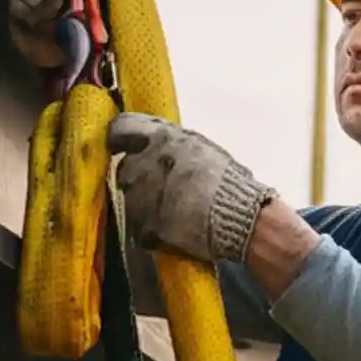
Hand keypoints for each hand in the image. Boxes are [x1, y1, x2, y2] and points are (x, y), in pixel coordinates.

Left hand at [108, 113, 277, 262]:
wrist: (238, 217)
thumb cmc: (229, 182)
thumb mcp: (201, 149)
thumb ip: (174, 145)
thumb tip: (163, 148)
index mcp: (160, 138)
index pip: (123, 128)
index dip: (121, 138)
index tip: (121, 145)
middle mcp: (142, 163)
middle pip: (125, 168)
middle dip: (139, 177)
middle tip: (162, 187)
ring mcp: (138, 196)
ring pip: (130, 198)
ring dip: (145, 204)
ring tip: (172, 212)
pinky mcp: (142, 226)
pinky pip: (139, 228)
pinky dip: (151, 231)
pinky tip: (173, 231)